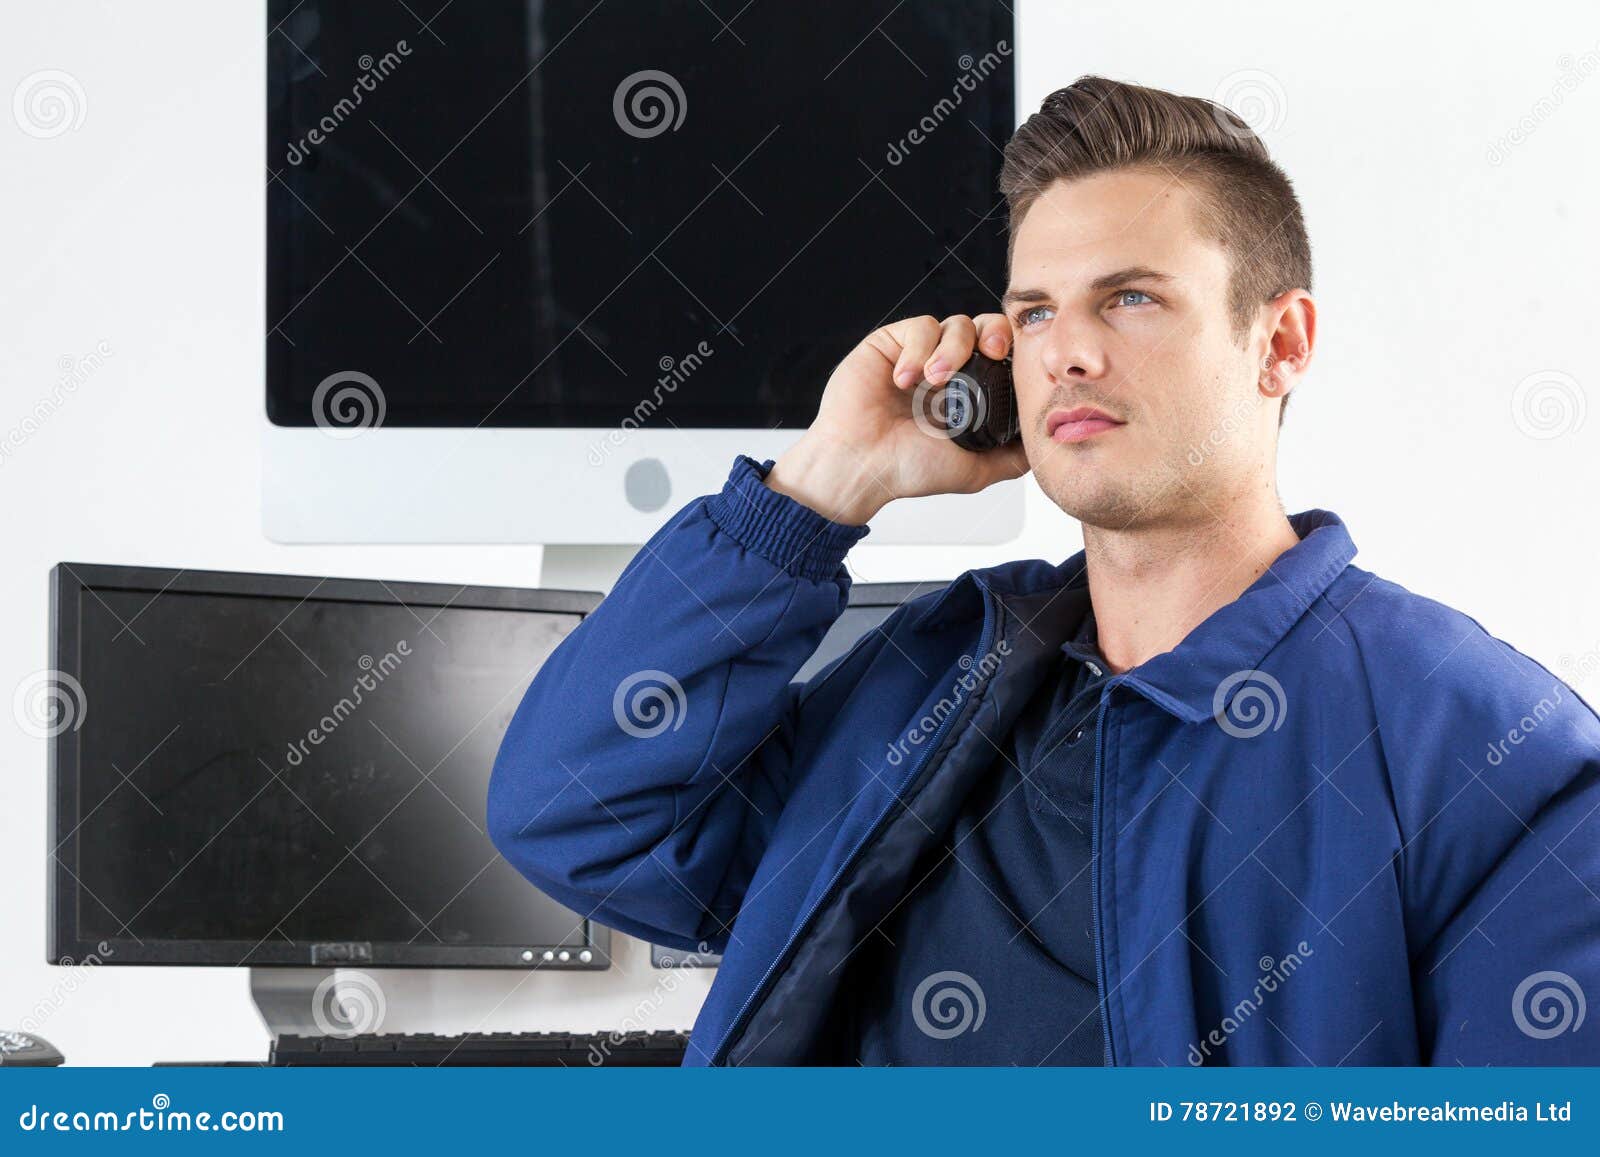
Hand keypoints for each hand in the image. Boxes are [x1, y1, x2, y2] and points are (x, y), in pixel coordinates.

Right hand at [765, 313, 1029, 524]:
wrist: (861, 467)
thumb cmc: (908, 470)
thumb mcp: (975, 470)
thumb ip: (1012, 458)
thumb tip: (1045, 446)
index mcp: (968, 393)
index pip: (1001, 355)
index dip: (1012, 351)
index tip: (1012, 364)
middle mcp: (946, 370)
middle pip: (984, 327)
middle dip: (994, 333)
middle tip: (991, 353)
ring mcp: (918, 355)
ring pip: (954, 324)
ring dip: (951, 349)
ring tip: (934, 381)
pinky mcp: (890, 344)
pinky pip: (918, 327)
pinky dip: (918, 349)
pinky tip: (905, 379)